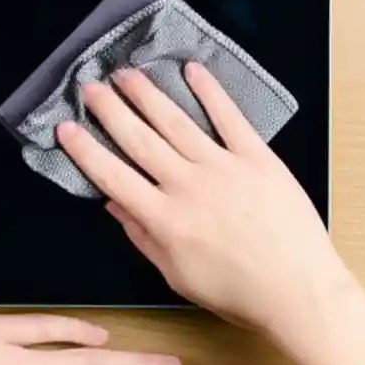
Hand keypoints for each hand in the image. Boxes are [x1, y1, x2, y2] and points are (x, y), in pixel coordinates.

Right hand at [55, 63, 354, 333]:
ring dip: (148, 94)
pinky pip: (229, 117)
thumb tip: (114, 205)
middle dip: (110, 110)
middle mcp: (188, 187)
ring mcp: (224, 168)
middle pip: (140, 139)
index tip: (65, 127)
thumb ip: (143, 237)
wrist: (299, 291)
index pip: (112, 176)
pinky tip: (191, 71)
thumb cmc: (239, 293)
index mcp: (166, 220)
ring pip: (176, 122)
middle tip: (89, 87)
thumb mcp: (178, 275)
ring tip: (127, 74)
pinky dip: (209, 91)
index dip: (85, 150)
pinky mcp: (258, 158)